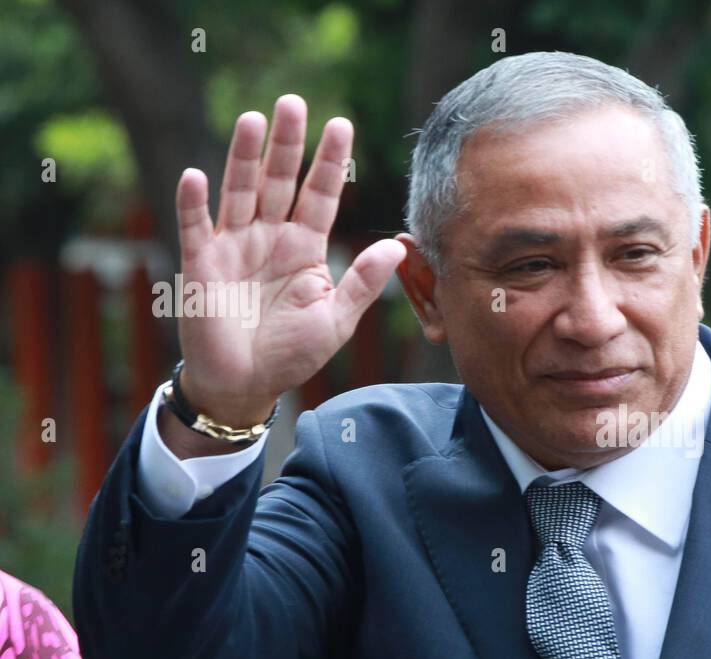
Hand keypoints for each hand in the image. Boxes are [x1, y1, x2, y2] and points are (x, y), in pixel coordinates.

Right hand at [173, 93, 405, 425]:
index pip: (321, 195)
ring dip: (245, 157)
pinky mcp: (201, 263)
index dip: (330, 162)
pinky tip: (197, 176)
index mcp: (305, 248)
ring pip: (240, 191)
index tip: (342, 124)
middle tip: (294, 102)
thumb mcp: (336, 320)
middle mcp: (270, 238)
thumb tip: (398, 244)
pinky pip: (196, 226)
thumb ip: (363, 281)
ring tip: (255, 120)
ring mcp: (234, 246)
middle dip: (288, 144)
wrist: (245, 385)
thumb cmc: (291, 354)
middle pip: (280, 181)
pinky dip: (194, 202)